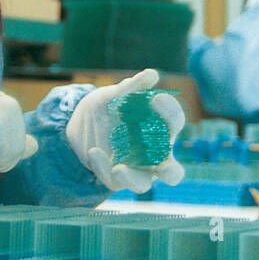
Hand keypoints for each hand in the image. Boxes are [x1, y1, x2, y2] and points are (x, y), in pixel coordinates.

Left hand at [65, 68, 184, 193]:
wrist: (84, 124)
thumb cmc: (112, 107)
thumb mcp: (117, 95)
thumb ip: (133, 87)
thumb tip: (151, 75)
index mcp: (162, 130)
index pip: (174, 123)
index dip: (170, 112)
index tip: (157, 98)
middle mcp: (155, 155)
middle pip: (173, 172)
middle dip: (170, 172)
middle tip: (164, 167)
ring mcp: (136, 170)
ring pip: (143, 184)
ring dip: (131, 178)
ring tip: (118, 168)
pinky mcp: (116, 179)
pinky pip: (113, 180)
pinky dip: (103, 167)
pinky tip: (94, 151)